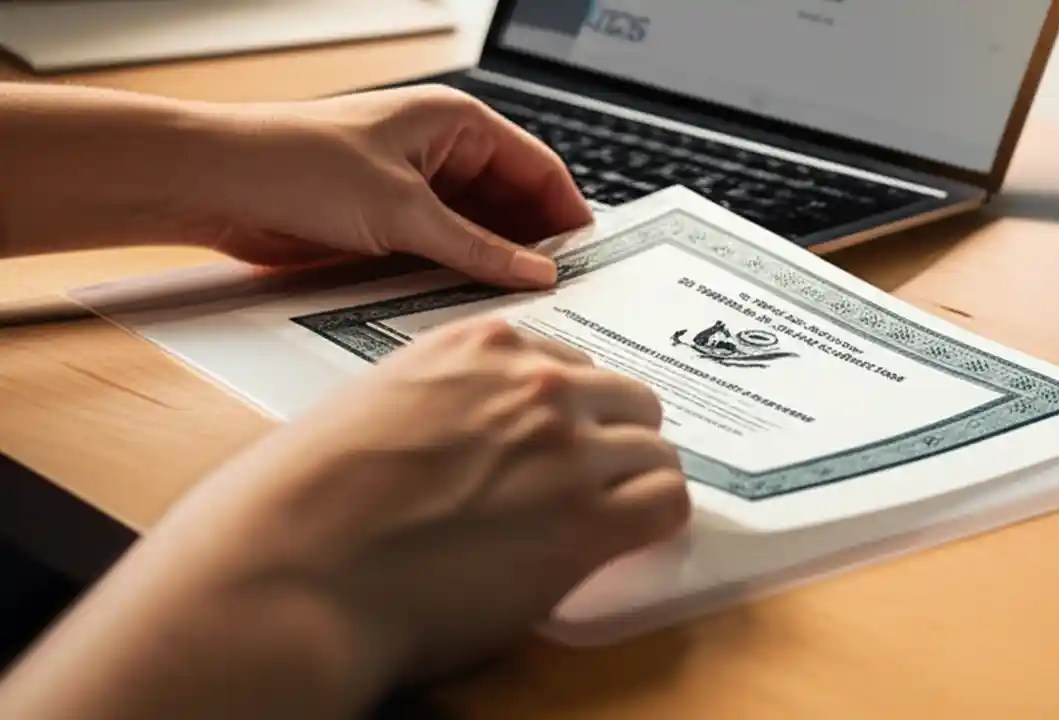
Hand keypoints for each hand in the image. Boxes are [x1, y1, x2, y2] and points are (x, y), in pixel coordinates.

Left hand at [0, 83, 588, 287]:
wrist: (217, 185)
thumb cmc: (297, 164)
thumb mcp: (403, 212)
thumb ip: (477, 247)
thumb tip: (535, 272)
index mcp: (456, 122)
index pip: (537, 168)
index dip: (567, 214)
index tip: (589, 260)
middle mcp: (441, 153)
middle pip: (513, 203)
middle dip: (534, 245)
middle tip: (557, 295)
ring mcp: (416, 191)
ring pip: (479, 232)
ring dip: (495, 265)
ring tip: (520, 308)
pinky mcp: (390, 225)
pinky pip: (443, 253)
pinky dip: (460, 276)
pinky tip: (473, 304)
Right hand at [179, 317, 689, 678]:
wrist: (293, 565)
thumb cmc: (306, 499)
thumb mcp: (377, 404)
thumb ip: (448, 401)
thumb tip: (477, 438)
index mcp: (480, 345)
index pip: (569, 364)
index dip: (571, 413)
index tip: (564, 443)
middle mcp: (535, 383)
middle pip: (627, 399)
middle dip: (613, 441)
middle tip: (590, 486)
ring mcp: (567, 447)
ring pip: (654, 451)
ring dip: (634, 485)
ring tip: (604, 522)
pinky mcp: (586, 521)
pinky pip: (666, 503)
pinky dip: (654, 522)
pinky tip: (622, 543)